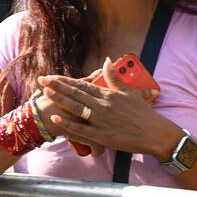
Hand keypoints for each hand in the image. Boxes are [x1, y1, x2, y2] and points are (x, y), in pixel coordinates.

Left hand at [40, 56, 182, 159]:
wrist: (155, 134)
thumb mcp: (130, 92)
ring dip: (60, 99)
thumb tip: (106, 60)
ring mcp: (101, 120)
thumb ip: (115, 77)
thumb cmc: (143, 114)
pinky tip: (56, 117)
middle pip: (76, 94)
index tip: (52, 76)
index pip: (83, 85)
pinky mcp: (102, 135)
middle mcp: (103, 105)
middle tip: (41, 80)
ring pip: (76, 108)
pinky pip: (81, 129)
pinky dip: (68, 123)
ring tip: (46, 92)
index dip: (65, 81)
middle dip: (57, 86)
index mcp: (109, 95)